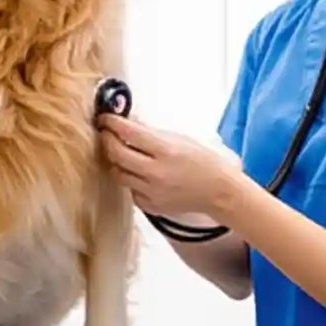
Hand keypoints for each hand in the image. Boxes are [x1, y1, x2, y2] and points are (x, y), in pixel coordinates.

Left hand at [96, 114, 243, 217]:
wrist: (219, 191)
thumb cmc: (204, 161)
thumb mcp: (180, 138)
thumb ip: (151, 132)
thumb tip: (128, 123)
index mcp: (166, 150)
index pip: (128, 133)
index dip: (112, 123)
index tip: (105, 119)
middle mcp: (156, 172)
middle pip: (116, 154)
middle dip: (107, 140)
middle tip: (106, 133)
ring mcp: (152, 192)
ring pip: (118, 173)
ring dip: (115, 160)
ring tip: (119, 151)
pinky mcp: (151, 206)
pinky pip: (129, 190)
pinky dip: (129, 179)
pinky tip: (136, 172)